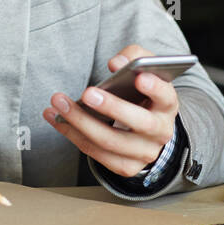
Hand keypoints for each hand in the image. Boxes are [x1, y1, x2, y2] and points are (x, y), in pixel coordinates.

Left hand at [44, 44, 178, 178]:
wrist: (145, 129)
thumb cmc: (141, 94)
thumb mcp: (143, 70)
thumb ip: (133, 57)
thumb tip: (116, 64)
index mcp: (167, 105)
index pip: (166, 96)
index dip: (155, 88)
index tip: (139, 77)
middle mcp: (160, 132)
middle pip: (139, 123)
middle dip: (112, 108)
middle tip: (87, 92)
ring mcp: (144, 152)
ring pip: (111, 141)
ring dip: (81, 122)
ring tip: (59, 104)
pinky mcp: (126, 166)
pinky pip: (96, 153)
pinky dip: (73, 135)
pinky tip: (56, 119)